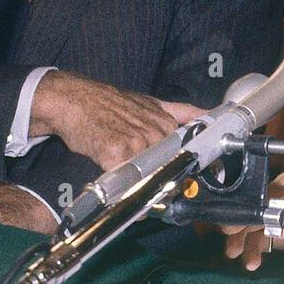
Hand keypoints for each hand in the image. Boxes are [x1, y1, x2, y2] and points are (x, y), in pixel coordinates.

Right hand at [30, 71, 205, 171]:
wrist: (75, 100)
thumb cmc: (111, 103)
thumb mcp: (150, 102)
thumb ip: (180, 111)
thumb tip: (208, 114)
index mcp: (165, 123)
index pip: (181, 155)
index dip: (177, 171)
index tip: (178, 182)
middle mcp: (155, 133)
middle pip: (164, 169)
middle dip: (156, 181)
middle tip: (144, 181)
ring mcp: (136, 143)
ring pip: (144, 176)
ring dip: (136, 182)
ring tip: (121, 168)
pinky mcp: (115, 153)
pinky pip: (123, 179)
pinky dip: (118, 183)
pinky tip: (109, 170)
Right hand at [220, 159, 283, 269]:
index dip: (277, 197)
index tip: (266, 213)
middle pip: (265, 197)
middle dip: (249, 213)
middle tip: (233, 229)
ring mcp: (282, 206)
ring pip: (257, 216)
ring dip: (244, 233)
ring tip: (235, 251)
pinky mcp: (278, 227)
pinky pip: (261, 234)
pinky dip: (252, 246)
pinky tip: (250, 260)